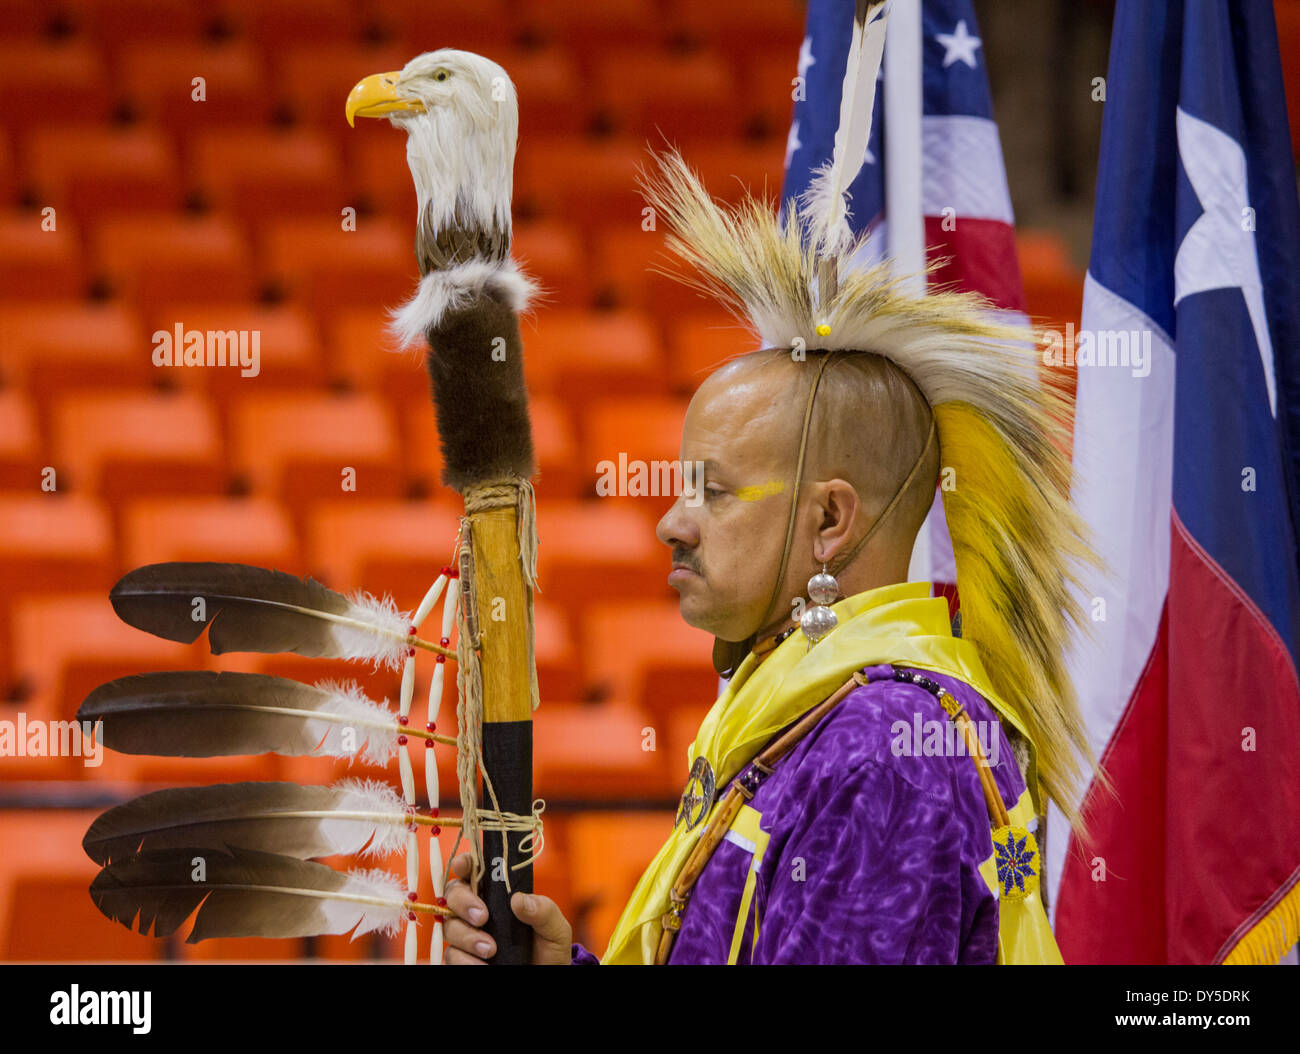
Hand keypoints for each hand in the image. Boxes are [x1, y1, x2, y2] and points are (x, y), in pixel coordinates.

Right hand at [443, 853, 572, 964]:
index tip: (463, 865)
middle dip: (463, 902)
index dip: (464, 863)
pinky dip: (465, 960)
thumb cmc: (548, 948)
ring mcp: (468, 934)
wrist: (544, 976)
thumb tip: (518, 900)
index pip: (474, 870)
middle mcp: (478, 909)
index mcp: (498, 893)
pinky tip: (483, 965)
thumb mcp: (555, 928)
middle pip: (453, 893)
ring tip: (491, 950)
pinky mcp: (463, 958)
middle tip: (483, 917)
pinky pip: (452, 955)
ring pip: (450, 926)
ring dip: (467, 936)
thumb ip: (543, 911)